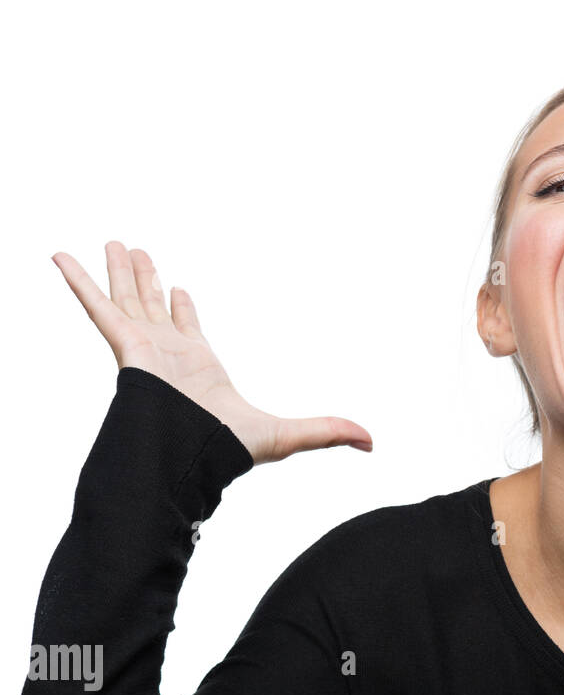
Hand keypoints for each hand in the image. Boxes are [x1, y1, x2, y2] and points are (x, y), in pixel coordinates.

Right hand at [53, 240, 373, 465]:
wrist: (192, 453)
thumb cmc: (228, 448)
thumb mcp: (289, 434)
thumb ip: (329, 431)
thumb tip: (373, 441)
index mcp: (198, 368)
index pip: (188, 330)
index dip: (184, 310)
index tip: (179, 290)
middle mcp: (169, 353)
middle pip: (154, 306)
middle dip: (147, 280)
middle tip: (140, 252)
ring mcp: (146, 347)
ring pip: (130, 298)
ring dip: (122, 271)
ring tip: (118, 242)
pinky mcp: (126, 344)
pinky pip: (97, 305)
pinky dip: (78, 279)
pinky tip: (61, 254)